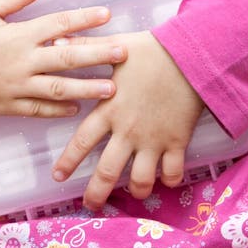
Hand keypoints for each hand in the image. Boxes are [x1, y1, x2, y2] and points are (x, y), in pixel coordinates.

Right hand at [0, 0, 127, 116]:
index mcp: (16, 35)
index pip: (57, 24)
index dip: (83, 19)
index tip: (107, 15)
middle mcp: (19, 63)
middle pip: (66, 58)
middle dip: (97, 55)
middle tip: (124, 53)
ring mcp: (13, 88)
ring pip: (57, 90)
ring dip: (87, 89)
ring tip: (111, 88)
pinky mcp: (5, 107)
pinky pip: (37, 111)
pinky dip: (59, 111)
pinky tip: (78, 108)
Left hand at [52, 31, 203, 207]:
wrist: (190, 56)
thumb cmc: (150, 50)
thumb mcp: (114, 47)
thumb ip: (84, 48)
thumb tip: (57, 43)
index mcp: (109, 110)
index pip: (81, 142)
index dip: (68, 162)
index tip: (58, 176)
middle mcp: (128, 131)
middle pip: (107, 172)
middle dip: (96, 193)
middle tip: (91, 205)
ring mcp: (153, 140)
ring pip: (140, 180)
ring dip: (135, 191)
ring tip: (132, 193)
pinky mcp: (177, 142)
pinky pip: (172, 173)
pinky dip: (168, 181)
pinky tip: (164, 179)